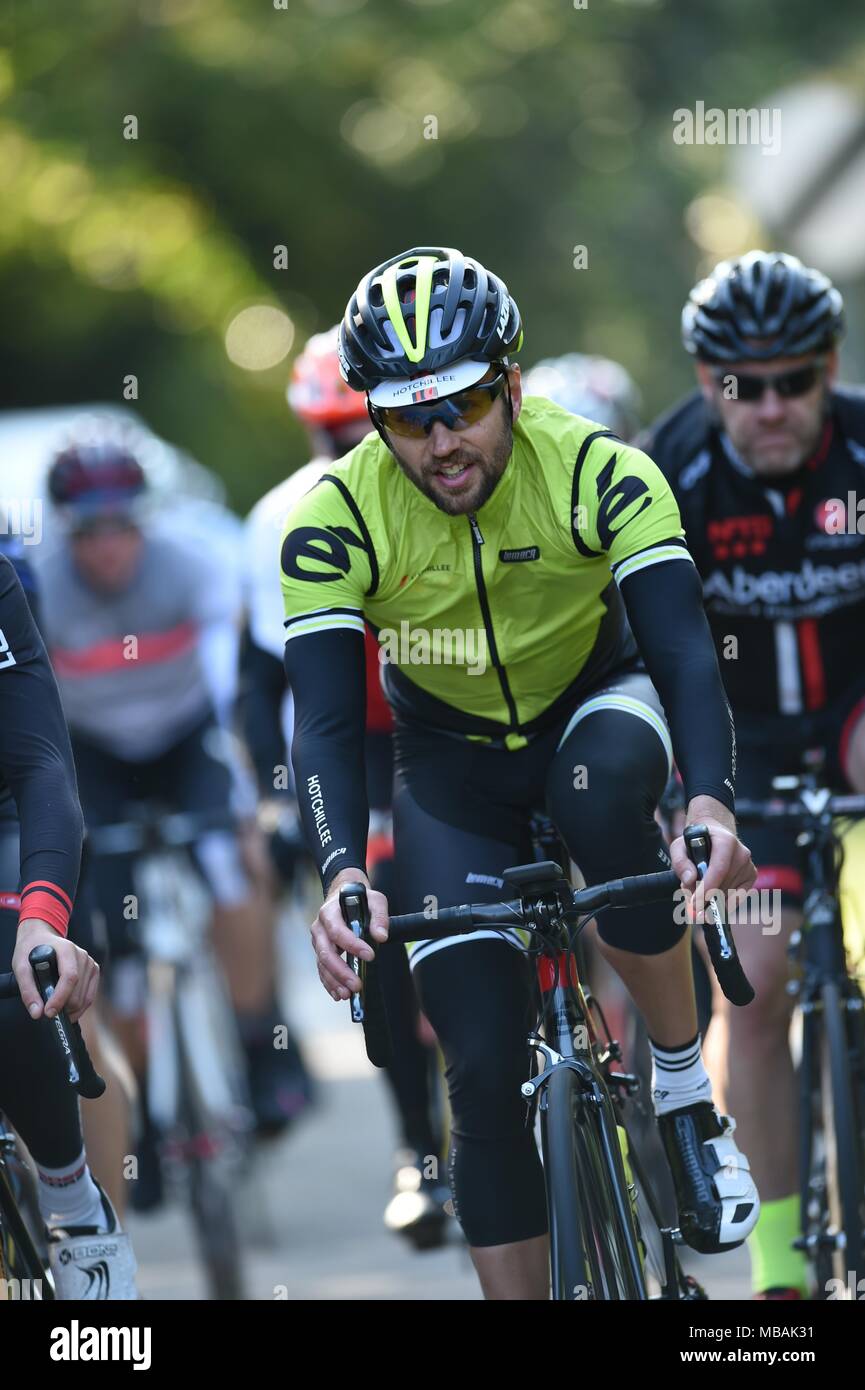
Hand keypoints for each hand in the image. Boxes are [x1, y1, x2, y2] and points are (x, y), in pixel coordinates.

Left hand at [12, 920, 99, 1023]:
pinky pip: (89, 997)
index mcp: (67, 949)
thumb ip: (27, 990)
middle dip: (62, 1007)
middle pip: (77, 993)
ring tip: (54, 1007)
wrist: (41, 938)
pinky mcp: (93, 972)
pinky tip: (65, 1008)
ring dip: (69, 1010)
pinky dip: (77, 1008)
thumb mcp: (20, 966)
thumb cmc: (31, 950)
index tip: (48, 1012)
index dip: (60, 997)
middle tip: (46, 1011)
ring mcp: (90, 964)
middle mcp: (82, 956)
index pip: (69, 977)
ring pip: (84, 999)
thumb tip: (37, 1013)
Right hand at [310, 868, 388, 1000]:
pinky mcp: (321, 952)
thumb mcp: (374, 900)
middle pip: (325, 952)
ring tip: (348, 994)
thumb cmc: (359, 899)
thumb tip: (381, 937)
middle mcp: (319, 928)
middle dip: (341, 970)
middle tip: (357, 984)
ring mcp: (318, 942)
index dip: (352, 944)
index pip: (337, 931)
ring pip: (322, 964)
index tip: (370, 955)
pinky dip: (329, 983)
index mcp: (329, 912)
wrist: (342, 897)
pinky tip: (339, 994)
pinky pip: (322, 970)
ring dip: (334, 981)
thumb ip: (379, 916)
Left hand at [669, 796, 755, 920]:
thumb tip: (690, 880)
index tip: (694, 904)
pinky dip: (723, 901)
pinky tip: (712, 896)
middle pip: (723, 885)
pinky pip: (737, 898)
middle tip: (689, 895)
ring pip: (728, 893)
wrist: (713, 837)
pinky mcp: (751, 876)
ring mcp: (748, 865)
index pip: (719, 869)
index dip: (707, 889)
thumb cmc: (695, 842)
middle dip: (704, 896)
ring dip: (711, 897)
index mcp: (726, 842)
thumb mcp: (679, 846)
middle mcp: (741, 853)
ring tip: (700, 886)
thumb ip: (680, 862)